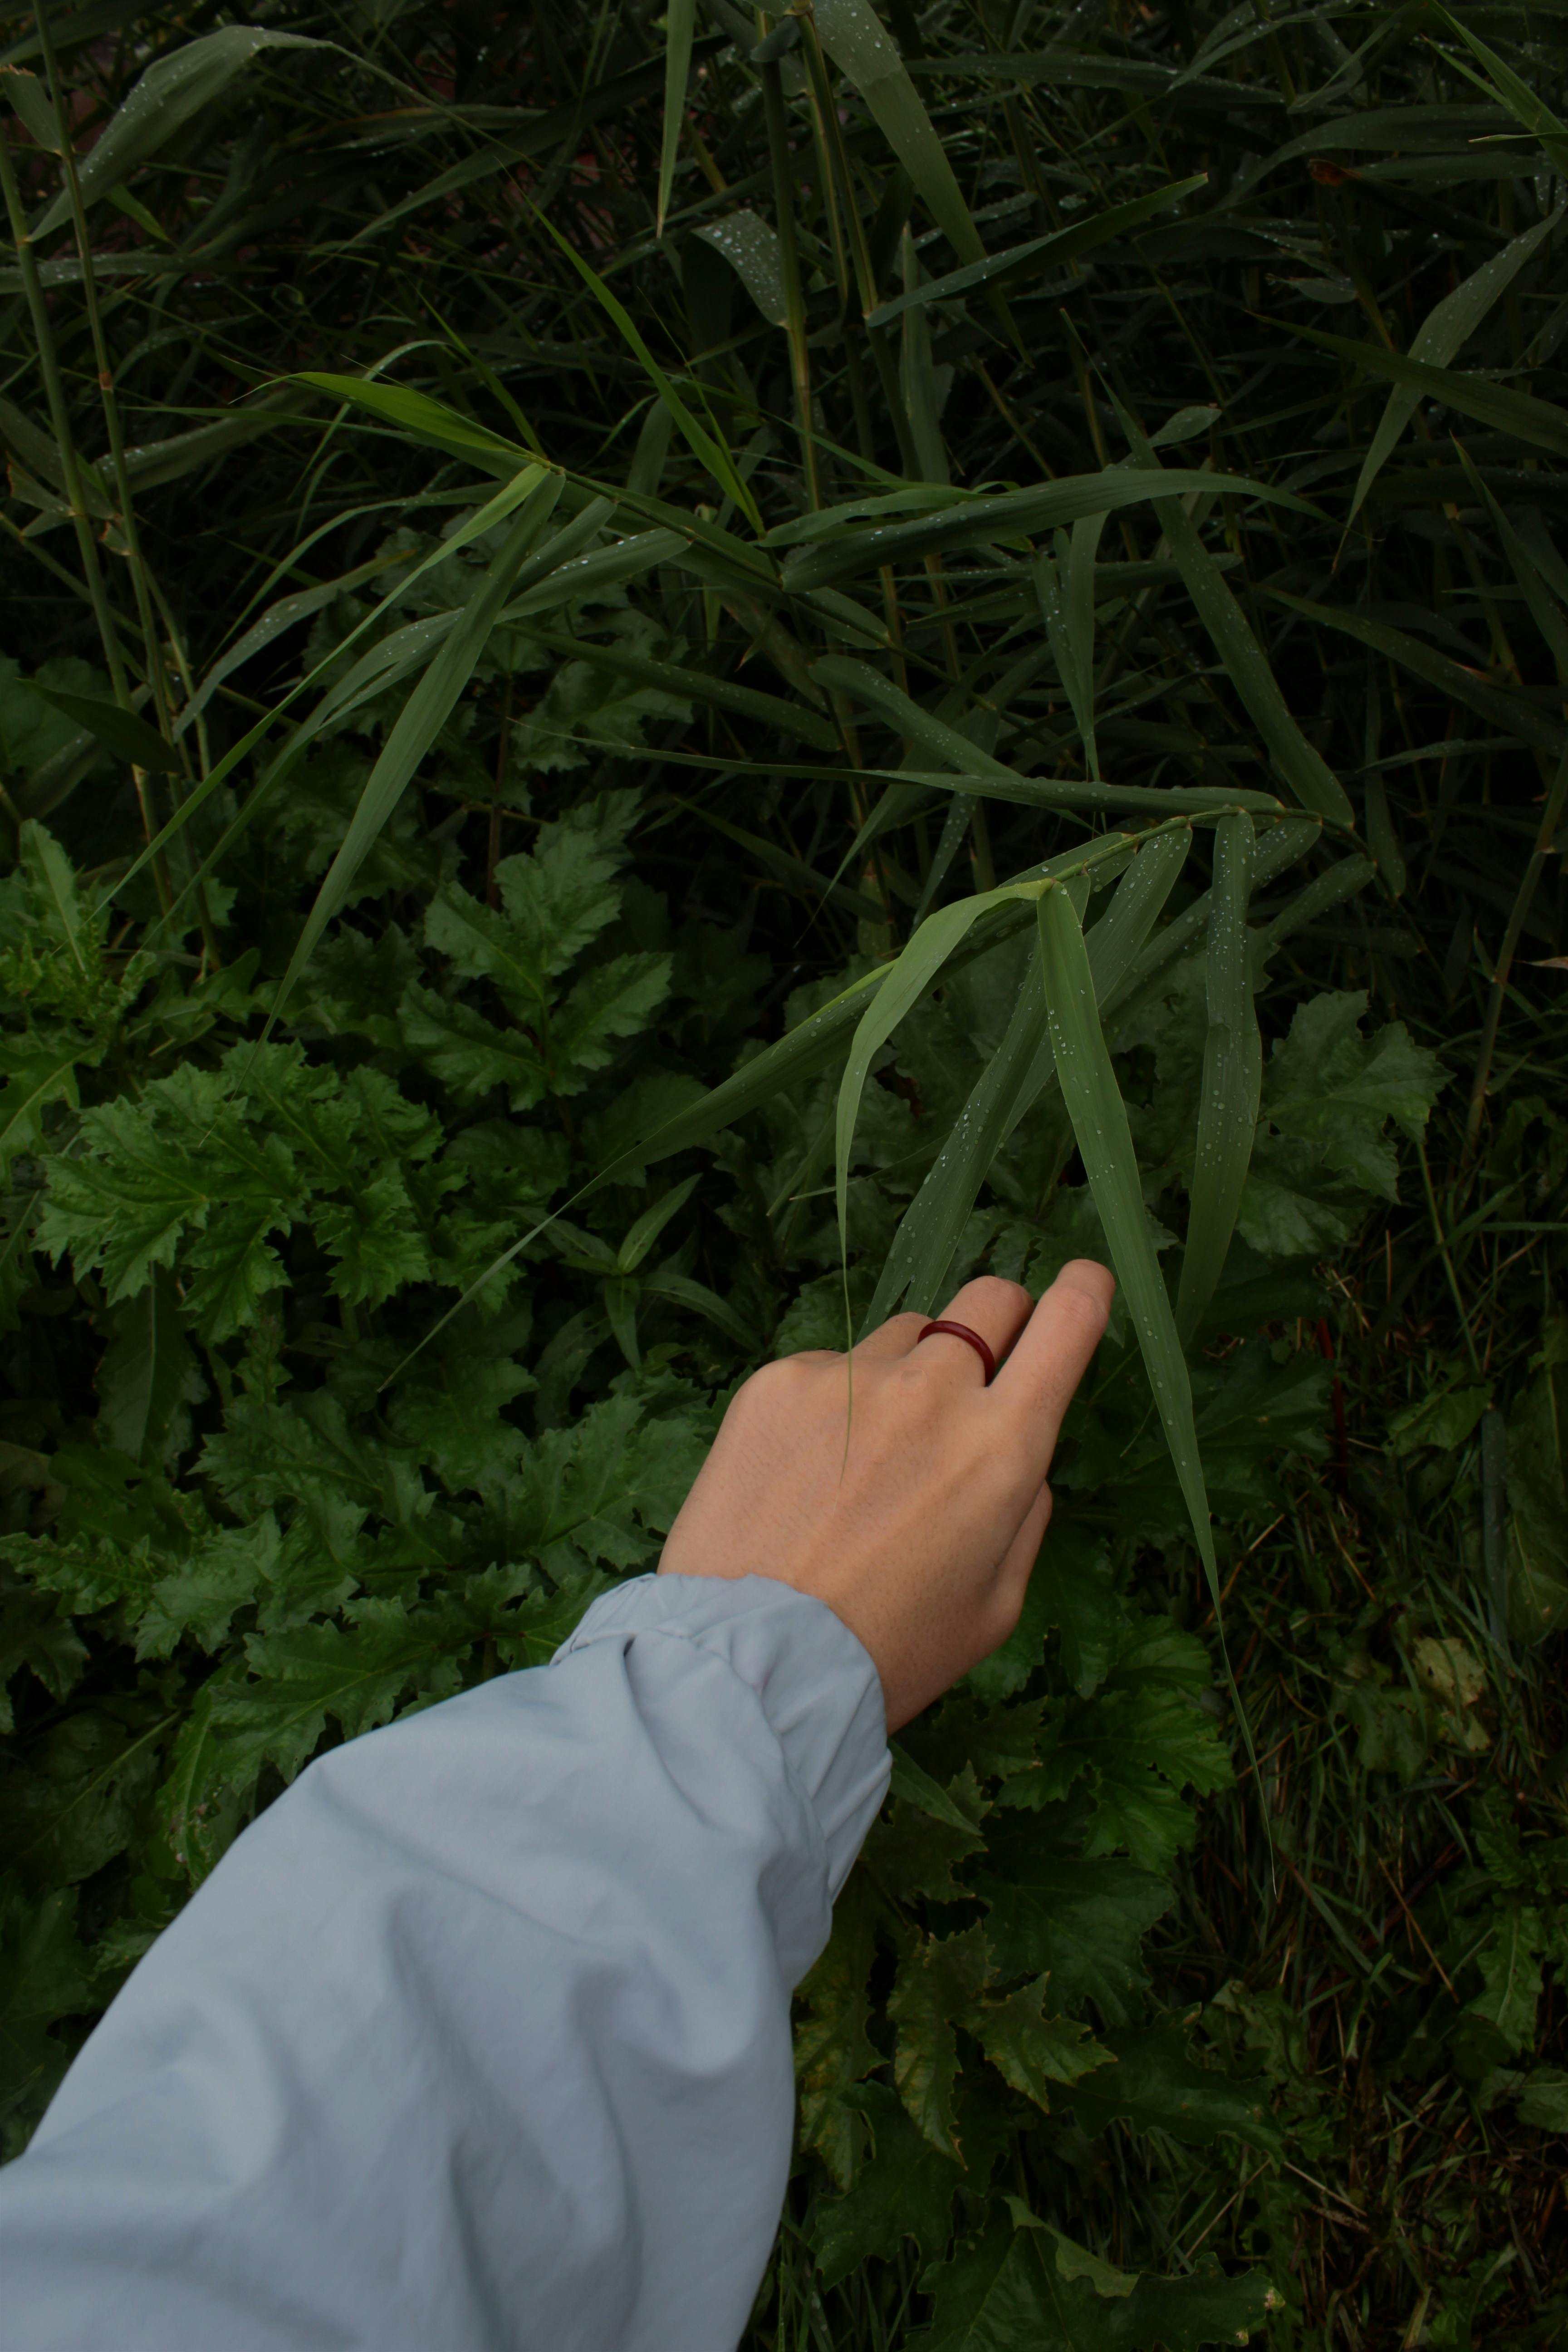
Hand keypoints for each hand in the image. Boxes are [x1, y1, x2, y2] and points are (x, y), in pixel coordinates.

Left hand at [658, 1263, 1114, 1729]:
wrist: (751, 1663)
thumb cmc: (888, 1651)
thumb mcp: (996, 1606)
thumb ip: (1026, 1514)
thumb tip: (1020, 1458)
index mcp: (1003, 1446)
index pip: (1067, 1321)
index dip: (1084, 1292)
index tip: (1081, 1285)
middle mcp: (933, 1391)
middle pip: (989, 1298)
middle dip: (1000, 1324)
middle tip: (974, 1383)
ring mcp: (849, 1377)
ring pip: (907, 1334)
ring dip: (910, 1374)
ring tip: (869, 1463)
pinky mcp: (779, 1382)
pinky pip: (831, 1368)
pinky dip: (834, 1406)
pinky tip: (806, 1476)